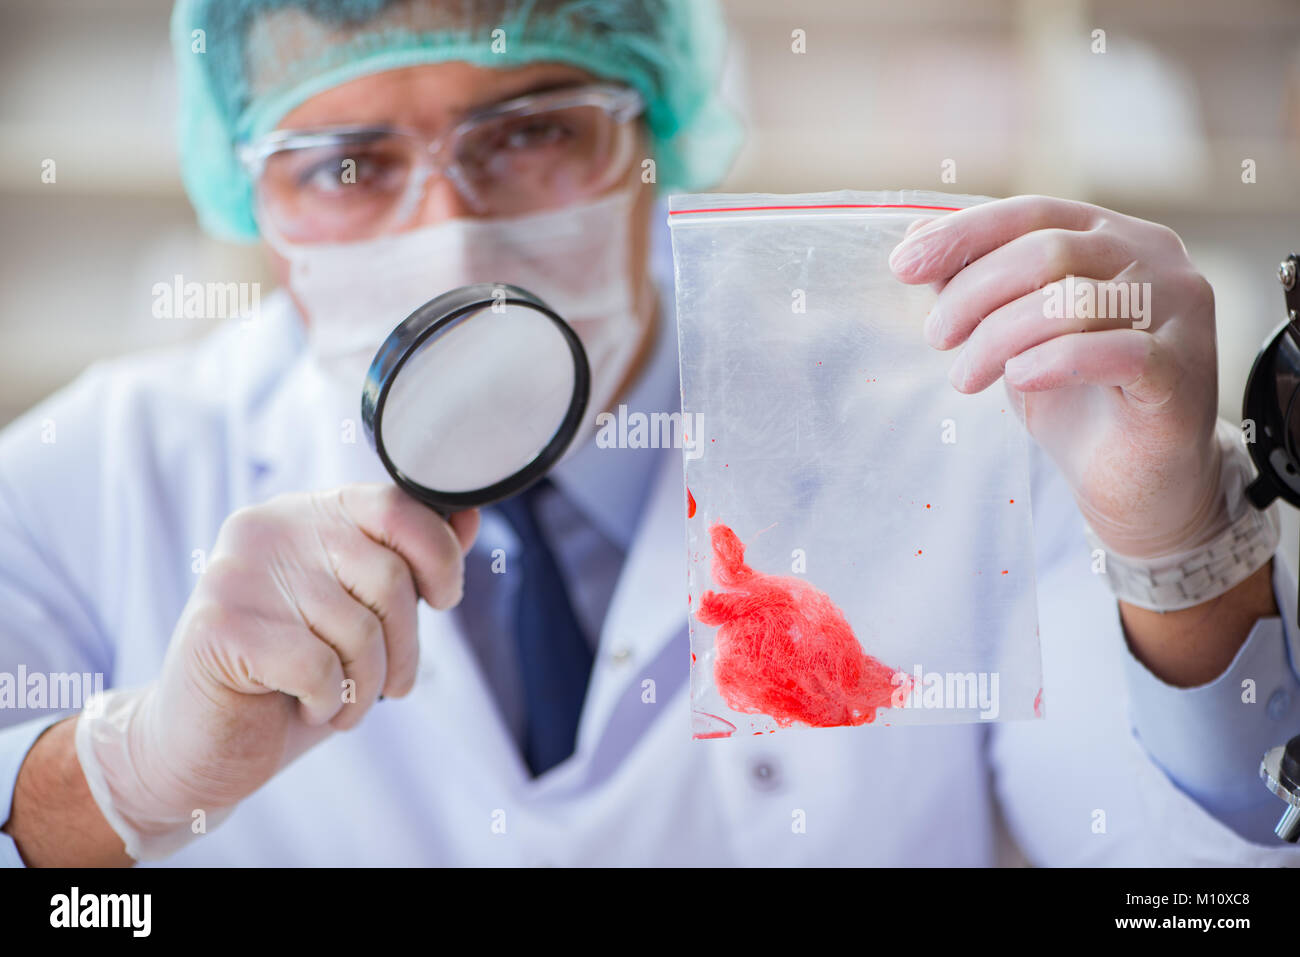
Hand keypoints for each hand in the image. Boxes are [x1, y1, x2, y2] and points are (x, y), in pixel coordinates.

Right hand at [76, 484, 477, 858]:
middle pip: (388, 575)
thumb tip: (467, 516)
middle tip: (392, 685)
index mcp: (304, 512)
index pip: (396, 504)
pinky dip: (329, 701)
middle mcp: (267, 528)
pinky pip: (320, 667)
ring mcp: (237, 574)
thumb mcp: (363, 614)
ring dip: (367, 685)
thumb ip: (411, 561)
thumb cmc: (291, 677)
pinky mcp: (220, 627)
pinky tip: (309, 706)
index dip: (440, 557)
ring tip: (343, 702)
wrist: (200, 744)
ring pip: (359, 629)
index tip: (444, 598)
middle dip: (406, 645)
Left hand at [889, 195, 1221, 557]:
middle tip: (937, 338)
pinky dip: (1052, 362)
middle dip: (973, 293)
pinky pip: (1112, 352)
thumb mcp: (1016, 333)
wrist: (1138, 482)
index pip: (1033, 211)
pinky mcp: (1181, 371)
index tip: (903, 266)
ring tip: (966, 376)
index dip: (964, 234)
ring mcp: (1178, 312)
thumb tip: (918, 239)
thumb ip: (981, 284)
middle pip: (1047, 251)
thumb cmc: (1078, 400)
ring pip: (1072, 300)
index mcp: (1115, 235)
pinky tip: (1019, 379)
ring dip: (998, 337)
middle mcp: (1157, 259)